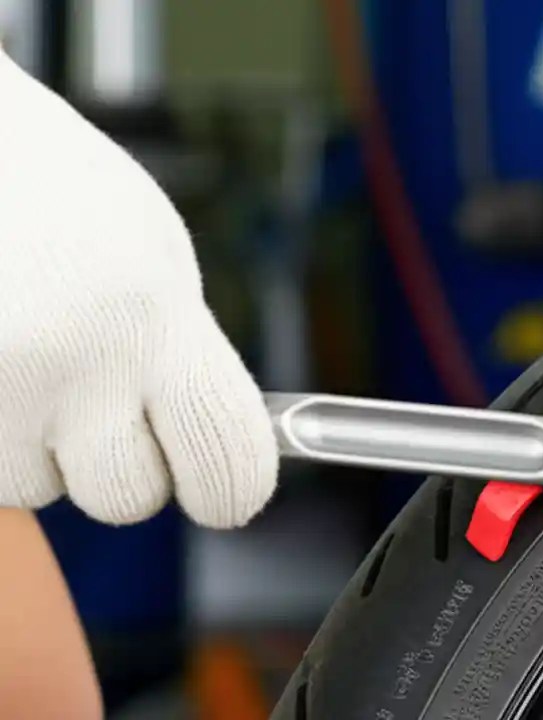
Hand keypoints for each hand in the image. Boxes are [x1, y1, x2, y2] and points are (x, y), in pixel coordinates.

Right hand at [0, 51, 276, 526]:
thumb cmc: (66, 200)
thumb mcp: (155, 257)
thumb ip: (186, 358)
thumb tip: (221, 455)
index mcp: (151, 320)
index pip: (228, 464)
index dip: (230, 488)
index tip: (221, 487)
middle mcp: (68, 362)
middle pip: (125, 499)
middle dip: (120, 464)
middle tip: (102, 398)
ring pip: (36, 490)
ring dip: (36, 447)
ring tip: (24, 354)